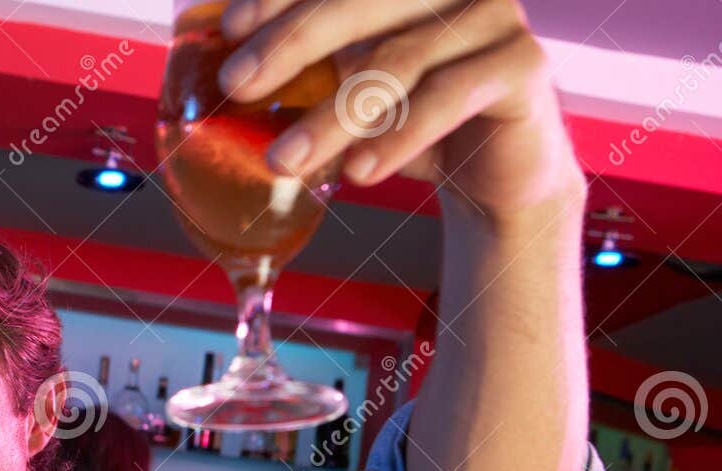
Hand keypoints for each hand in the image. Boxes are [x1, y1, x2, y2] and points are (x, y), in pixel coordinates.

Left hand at [222, 0, 582, 217]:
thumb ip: (305, 71)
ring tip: (282, 161)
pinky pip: (447, 97)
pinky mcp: (523, 64)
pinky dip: (397, 138)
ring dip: (332, 116)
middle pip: (361, 2)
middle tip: (236, 86)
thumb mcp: (350, 89)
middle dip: (291, 43)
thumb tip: (225, 76)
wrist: (492, 175)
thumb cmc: (407, 122)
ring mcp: (494, 14)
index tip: (230, 30)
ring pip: (397, 60)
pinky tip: (356, 173)